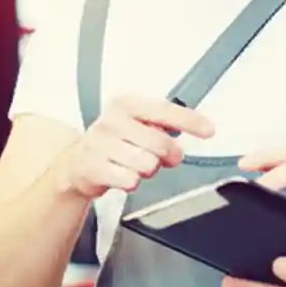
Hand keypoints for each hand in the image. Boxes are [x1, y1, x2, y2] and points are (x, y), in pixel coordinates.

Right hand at [61, 95, 214, 198]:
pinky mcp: (93, 167)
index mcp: (126, 104)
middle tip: (161, 158)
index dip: (190, 121)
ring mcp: (100, 144)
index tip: (209, 130)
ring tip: (134, 165)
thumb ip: (164, 129)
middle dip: (168, 156)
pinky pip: (130, 180)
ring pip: (148, 164)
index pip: (165, 110)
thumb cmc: (114, 142)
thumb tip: (187, 141)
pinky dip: (131, 182)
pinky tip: (121, 175)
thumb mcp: (137, 126)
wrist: (76, 164)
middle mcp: (112, 121)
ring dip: (147, 170)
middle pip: (161, 143)